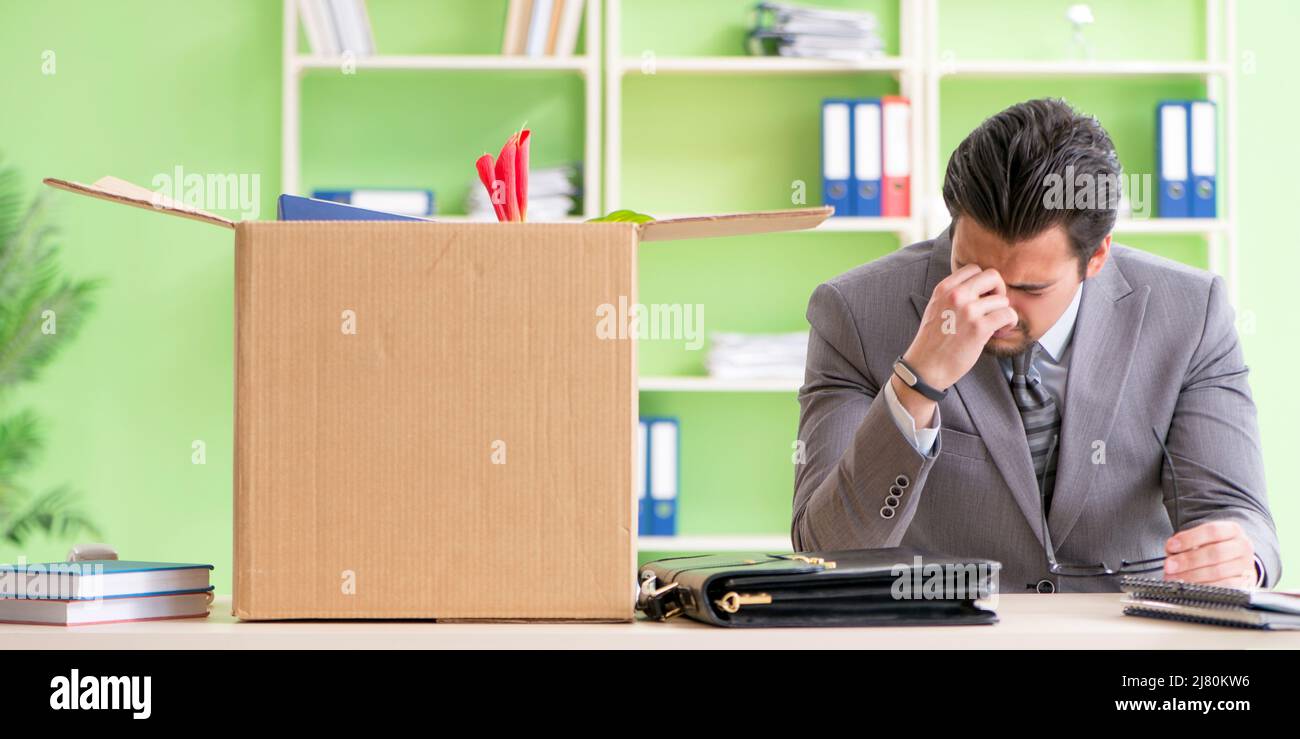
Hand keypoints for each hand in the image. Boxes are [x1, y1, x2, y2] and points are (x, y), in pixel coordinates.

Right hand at [890, 266, 1017, 424]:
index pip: (973, 269)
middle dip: (998, 289)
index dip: (983, 282)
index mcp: (944, 289)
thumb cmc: (932, 341)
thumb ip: (953, 295)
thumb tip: (979, 289)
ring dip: (1002, 312)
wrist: (926, 367)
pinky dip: (1009, 322)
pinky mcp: (980, 328)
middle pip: (992, 276)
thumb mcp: (935, 308)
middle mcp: (956, 295)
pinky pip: (1007, 314)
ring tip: (995, 324)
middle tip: (994, 305)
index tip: (982, 296)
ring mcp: (968, 311)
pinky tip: (1000, 330)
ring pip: (1002, 299)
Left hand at [1164, 521, 1257, 588]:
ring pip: (1218, 571)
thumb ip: (1185, 543)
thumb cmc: (1212, 548)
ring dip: (1192, 576)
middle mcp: (1243, 546)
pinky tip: (1191, 586)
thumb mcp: (1201, 539)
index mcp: (1232, 530)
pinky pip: (1225, 586)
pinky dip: (1205, 586)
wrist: (1233, 561)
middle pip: (1215, 552)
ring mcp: (1246, 565)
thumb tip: (1171, 551)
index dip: (1189, 539)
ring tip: (1175, 577)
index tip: (1171, 546)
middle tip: (1169, 566)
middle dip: (1188, 561)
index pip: (1212, 531)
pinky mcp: (1245, 583)